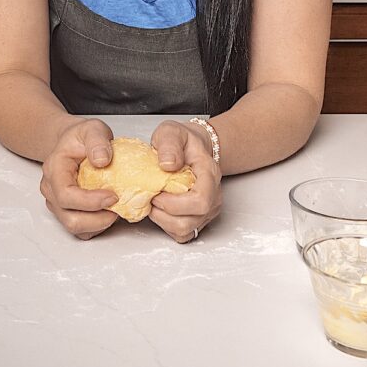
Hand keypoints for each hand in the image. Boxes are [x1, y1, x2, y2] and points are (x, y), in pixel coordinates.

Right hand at [40, 118, 119, 239]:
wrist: (71, 143)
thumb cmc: (81, 138)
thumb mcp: (92, 128)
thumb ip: (97, 140)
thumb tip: (102, 160)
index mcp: (55, 170)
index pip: (66, 195)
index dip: (90, 202)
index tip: (114, 196)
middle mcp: (51, 190)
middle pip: (70, 219)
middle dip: (98, 218)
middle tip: (119, 207)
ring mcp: (57, 204)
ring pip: (75, 228)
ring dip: (99, 224)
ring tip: (117, 210)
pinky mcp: (66, 212)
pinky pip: (80, 230)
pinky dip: (97, 226)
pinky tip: (110, 212)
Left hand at [148, 119, 221, 242]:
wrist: (193, 148)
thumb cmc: (183, 142)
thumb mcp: (171, 132)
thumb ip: (169, 145)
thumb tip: (168, 165)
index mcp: (209, 174)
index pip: (200, 200)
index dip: (174, 203)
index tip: (157, 192)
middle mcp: (214, 196)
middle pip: (191, 220)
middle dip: (164, 214)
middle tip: (152, 197)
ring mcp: (208, 210)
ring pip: (186, 231)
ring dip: (163, 221)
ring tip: (155, 203)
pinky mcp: (198, 220)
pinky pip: (182, 235)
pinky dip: (167, 227)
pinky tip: (161, 211)